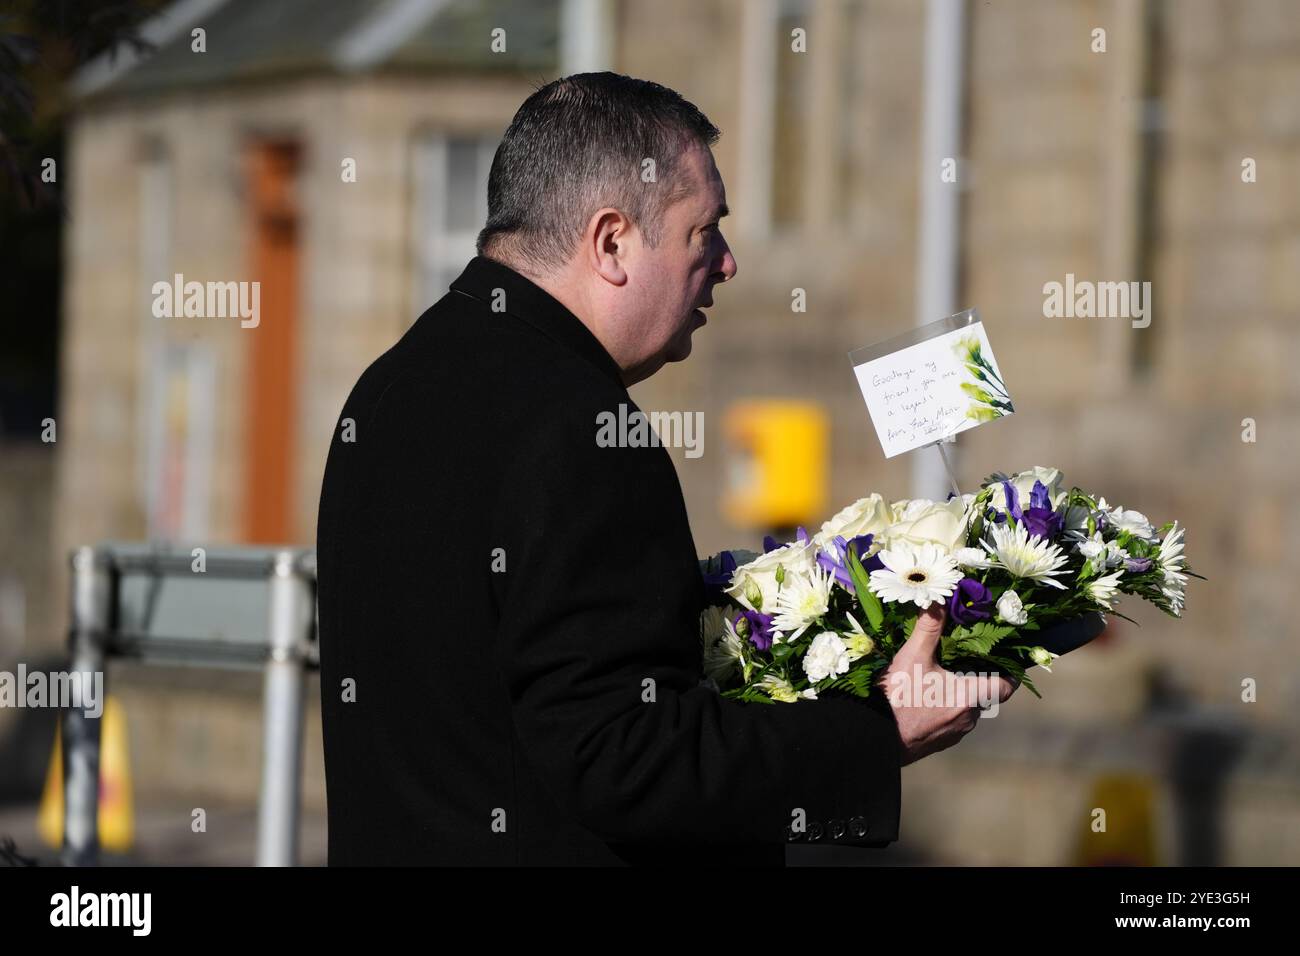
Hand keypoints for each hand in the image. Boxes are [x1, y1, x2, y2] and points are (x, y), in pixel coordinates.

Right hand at [879, 605, 1017, 766]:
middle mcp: (969, 719)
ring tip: (941, 675)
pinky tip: (925, 697)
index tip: (1006, 659)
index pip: (1006, 686)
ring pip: (968, 709)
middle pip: (984, 694)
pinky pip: (952, 721)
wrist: (873, 737)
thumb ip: (930, 627)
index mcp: (969, 696)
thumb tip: (939, 600)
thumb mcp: (912, 657)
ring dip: (959, 693)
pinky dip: (946, 708)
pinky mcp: (940, 742)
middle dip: (977, 676)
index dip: (1010, 672)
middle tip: (963, 657)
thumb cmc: (896, 698)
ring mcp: (954, 734)